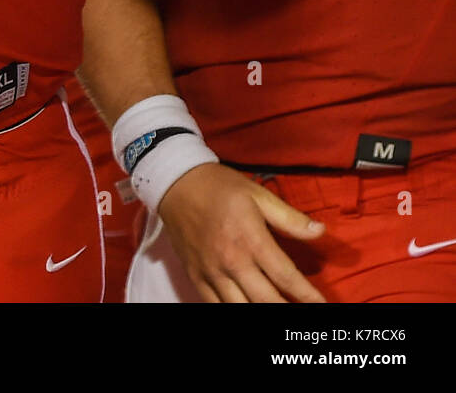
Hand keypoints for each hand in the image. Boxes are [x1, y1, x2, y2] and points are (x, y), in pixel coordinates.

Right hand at [157, 162, 326, 301]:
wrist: (175, 182)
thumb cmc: (219, 186)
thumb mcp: (257, 194)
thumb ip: (289, 217)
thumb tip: (320, 231)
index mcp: (250, 238)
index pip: (286, 277)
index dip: (308, 296)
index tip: (322, 304)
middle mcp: (232, 260)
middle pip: (267, 301)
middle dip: (289, 311)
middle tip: (304, 315)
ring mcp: (211, 271)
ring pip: (241, 308)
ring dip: (262, 314)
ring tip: (277, 312)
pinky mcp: (195, 275)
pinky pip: (215, 305)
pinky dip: (232, 311)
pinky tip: (246, 308)